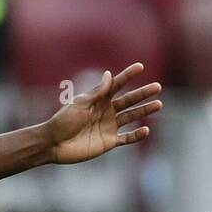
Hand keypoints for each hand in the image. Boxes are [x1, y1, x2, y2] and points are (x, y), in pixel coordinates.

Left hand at [44, 63, 162, 164]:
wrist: (53, 145)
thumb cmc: (63, 122)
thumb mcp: (80, 104)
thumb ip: (97, 92)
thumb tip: (110, 74)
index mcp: (98, 99)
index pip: (116, 85)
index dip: (128, 75)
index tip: (140, 66)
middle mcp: (106, 111)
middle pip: (128, 100)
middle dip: (142, 94)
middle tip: (157, 87)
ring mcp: (109, 126)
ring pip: (131, 117)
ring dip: (144, 111)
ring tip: (158, 104)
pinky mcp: (108, 142)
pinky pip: (126, 138)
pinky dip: (136, 135)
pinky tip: (146, 130)